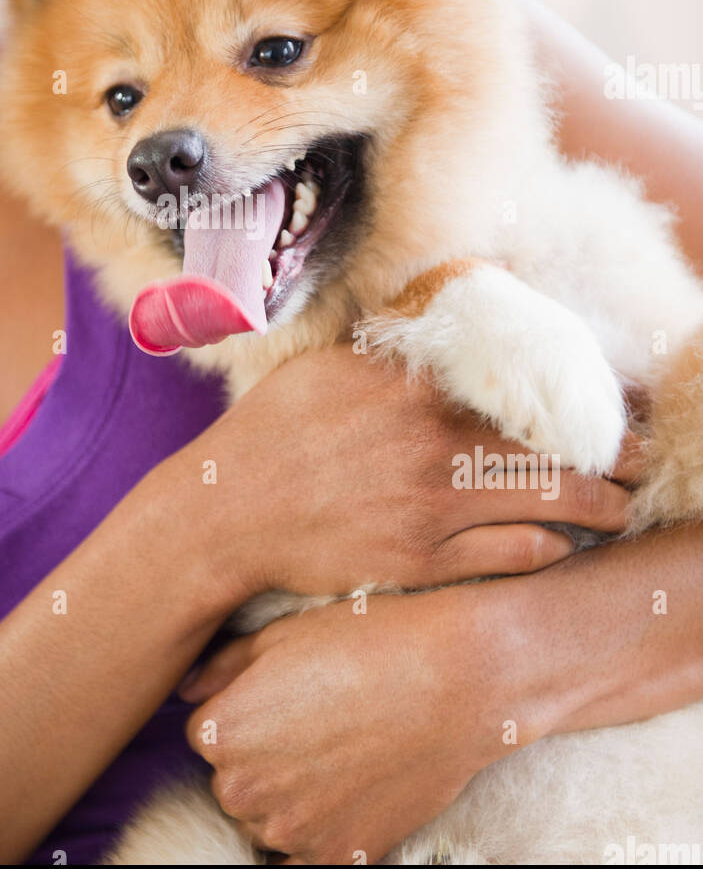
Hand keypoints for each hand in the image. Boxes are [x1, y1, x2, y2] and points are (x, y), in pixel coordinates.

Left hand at [180, 583, 524, 864]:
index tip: (287, 696)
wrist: (456, 678)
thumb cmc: (368, 643)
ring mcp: (291, 831)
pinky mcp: (338, 857)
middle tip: (318, 721)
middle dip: (263, 757)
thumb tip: (187, 690)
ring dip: (290, 795)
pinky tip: (348, 793)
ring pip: (269, 819)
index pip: (207, 732)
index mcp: (221, 731)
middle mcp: (244, 790)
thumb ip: (223, 666)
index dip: (247, 711)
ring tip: (341, 750)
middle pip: (234, 780)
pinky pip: (304, 857)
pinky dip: (319, 832)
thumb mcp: (283, 634)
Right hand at [185, 345, 637, 602]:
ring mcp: (431, 505)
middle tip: (640, 458)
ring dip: (598, 506)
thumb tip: (437, 309)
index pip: (520, 378)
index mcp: (413, 386)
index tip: (605, 399)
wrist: (228, 513)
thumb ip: (390, 343)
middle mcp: (432, 442)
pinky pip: (511, 553)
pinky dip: (548, 547)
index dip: (575, 389)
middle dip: (612, 456)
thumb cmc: (272, 433)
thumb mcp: (327, 366)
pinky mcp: (422, 559)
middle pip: (552, 445)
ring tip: (620, 507)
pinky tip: (560, 544)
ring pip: (548, 503)